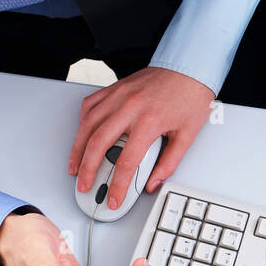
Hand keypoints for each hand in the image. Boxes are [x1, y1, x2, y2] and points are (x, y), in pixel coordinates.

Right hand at [69, 66, 214, 210]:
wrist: (190, 66)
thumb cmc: (190, 97)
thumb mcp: (187, 135)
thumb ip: (169, 163)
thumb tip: (153, 183)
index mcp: (149, 122)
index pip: (127, 162)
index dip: (118, 185)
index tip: (115, 198)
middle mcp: (129, 107)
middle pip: (98, 144)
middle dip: (87, 169)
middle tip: (84, 185)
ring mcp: (119, 95)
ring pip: (87, 125)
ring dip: (78, 149)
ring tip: (75, 166)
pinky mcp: (114, 88)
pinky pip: (90, 105)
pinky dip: (82, 122)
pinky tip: (82, 135)